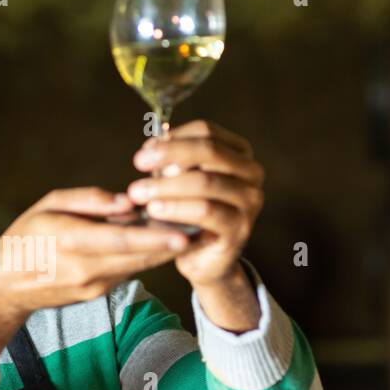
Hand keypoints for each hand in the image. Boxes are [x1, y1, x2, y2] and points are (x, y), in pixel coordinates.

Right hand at [0, 187, 189, 364]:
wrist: (7, 286)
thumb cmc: (26, 237)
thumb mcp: (48, 204)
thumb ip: (88, 200)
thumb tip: (126, 201)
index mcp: (70, 241)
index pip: (120, 240)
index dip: (154, 238)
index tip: (183, 233)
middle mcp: (85, 269)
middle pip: (139, 257)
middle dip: (172, 244)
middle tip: (202, 227)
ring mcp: (94, 286)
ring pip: (139, 265)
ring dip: (163, 249)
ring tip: (188, 228)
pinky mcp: (99, 294)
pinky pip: (128, 271)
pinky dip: (145, 256)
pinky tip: (160, 240)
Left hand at [126, 120, 264, 288]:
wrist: (202, 257)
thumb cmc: (188, 214)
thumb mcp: (176, 182)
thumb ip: (168, 162)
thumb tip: (151, 145)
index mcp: (238, 154)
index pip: (206, 132)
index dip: (173, 138)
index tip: (144, 152)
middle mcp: (251, 173)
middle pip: (209, 151)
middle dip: (169, 155)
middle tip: (138, 163)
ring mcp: (250, 200)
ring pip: (206, 182)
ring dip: (167, 185)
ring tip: (139, 192)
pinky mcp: (240, 228)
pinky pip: (206, 211)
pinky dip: (177, 208)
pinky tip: (155, 210)